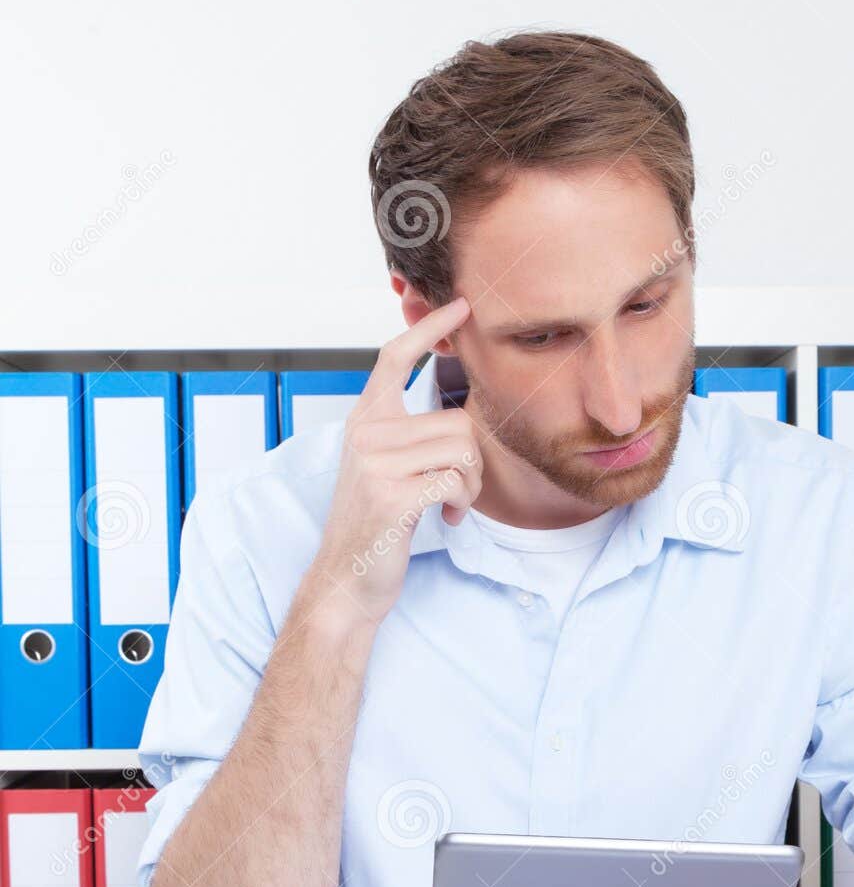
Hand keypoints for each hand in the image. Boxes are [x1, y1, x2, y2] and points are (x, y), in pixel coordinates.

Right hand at [310, 296, 479, 625]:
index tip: (460, 307)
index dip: (428, 329)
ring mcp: (376, 464)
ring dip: (471, 485)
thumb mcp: (383, 468)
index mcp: (363, 421)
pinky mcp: (393, 496)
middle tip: (458, 490)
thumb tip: (458, 417)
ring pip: (463, 450)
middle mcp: (365, 434)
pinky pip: (457, 480)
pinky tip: (447, 518)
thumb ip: (405, 435)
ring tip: (451, 504)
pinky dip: (463, 503)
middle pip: (456, 421)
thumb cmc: (374, 525)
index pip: (394, 358)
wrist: (348, 578)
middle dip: (472, 461)